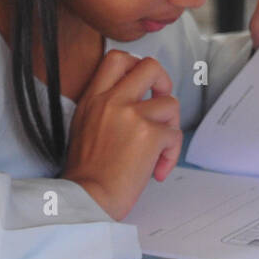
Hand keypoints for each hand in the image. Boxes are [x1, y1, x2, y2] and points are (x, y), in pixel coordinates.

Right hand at [61, 53, 181, 220]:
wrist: (86, 200)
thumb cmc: (86, 173)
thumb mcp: (83, 127)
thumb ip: (105, 108)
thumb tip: (135, 101)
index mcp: (94, 98)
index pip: (116, 58)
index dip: (136, 65)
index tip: (142, 85)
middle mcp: (112, 101)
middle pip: (150, 66)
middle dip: (163, 82)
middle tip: (160, 104)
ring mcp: (132, 116)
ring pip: (170, 103)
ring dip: (170, 127)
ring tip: (158, 150)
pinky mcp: (150, 135)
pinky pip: (175, 135)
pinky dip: (171, 154)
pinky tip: (157, 170)